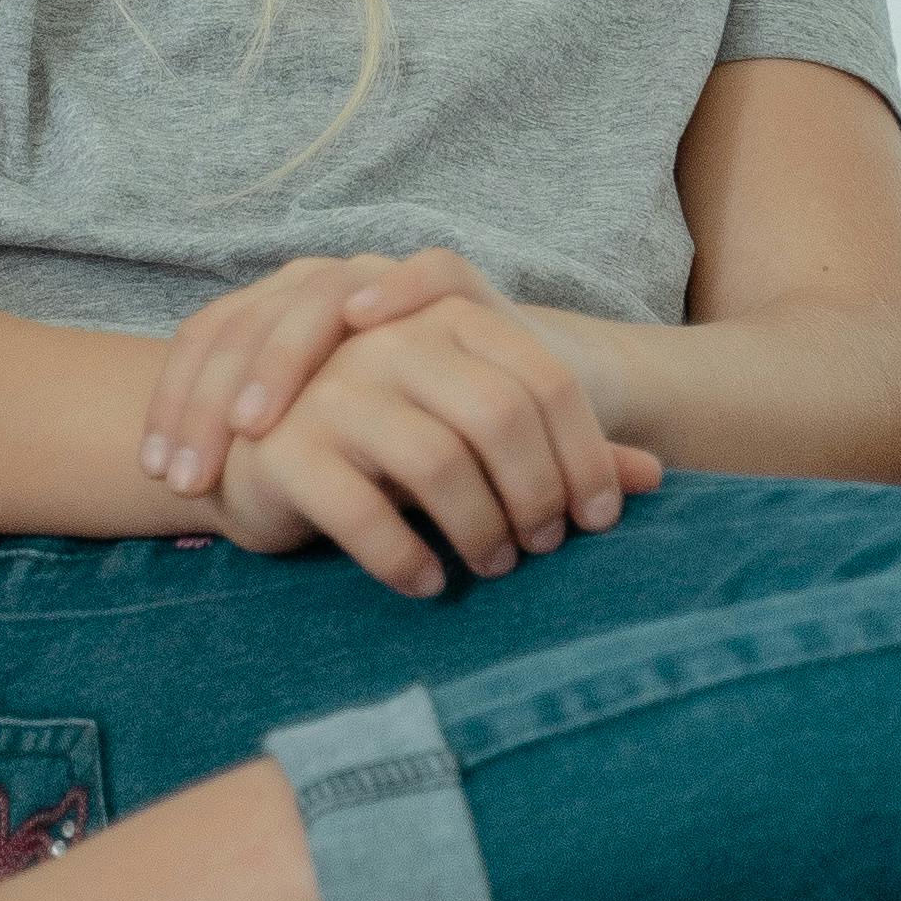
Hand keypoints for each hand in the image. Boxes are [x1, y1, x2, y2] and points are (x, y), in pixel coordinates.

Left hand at [142, 248, 494, 503]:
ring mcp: (384, 278)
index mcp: (276, 315)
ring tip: (254, 423)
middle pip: (249, 324)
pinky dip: (396, 287)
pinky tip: (362, 318)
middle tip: (194, 474)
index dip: (176, 403)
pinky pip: (430, 271)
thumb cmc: (396, 432)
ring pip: (318, 295)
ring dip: (282, 357)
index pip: (209, 340)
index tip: (161, 476)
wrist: (507, 398)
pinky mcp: (458, 284)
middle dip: (211, 402)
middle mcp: (321, 287)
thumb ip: (267, 449)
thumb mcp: (319, 441)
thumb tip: (177, 493)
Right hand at [205, 293, 666, 599]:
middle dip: (535, 497)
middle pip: (502, 419)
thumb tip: (654, 476)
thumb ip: (558, 444)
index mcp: (444, 318)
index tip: (597, 522)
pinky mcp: (286, 449)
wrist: (245, 445)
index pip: (544, 381)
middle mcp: (390, 342)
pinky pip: (364, 513)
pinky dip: (406, 559)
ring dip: (479, 530)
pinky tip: (428, 582)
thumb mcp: (472, 431)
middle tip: (540, 549)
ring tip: (492, 565)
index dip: (585, 457)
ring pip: (439, 465)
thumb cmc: (381, 440)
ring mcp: (334, 391)